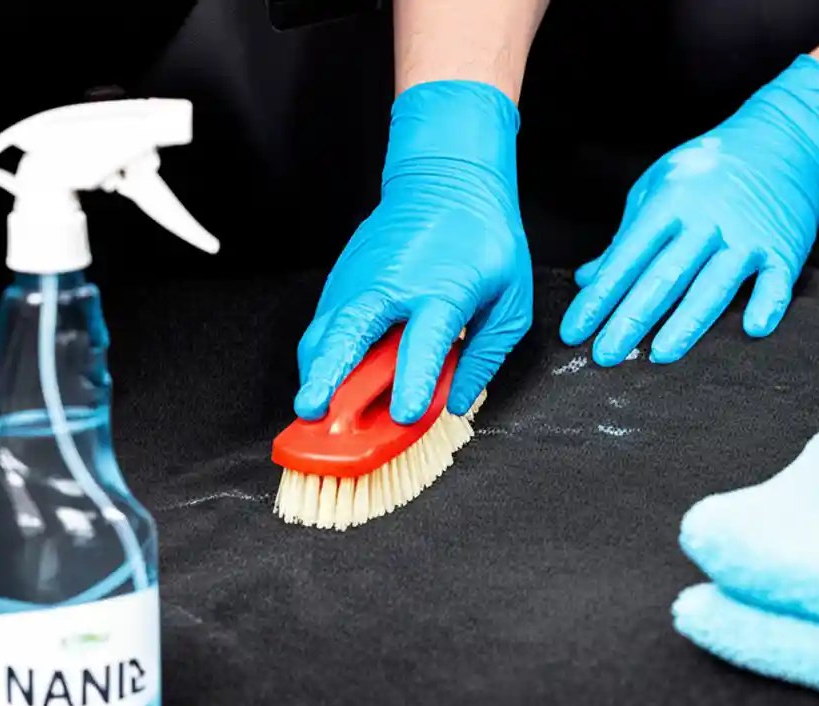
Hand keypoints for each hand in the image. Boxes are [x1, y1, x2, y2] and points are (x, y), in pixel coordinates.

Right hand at [295, 81, 531, 423]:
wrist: (446, 178)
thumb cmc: (484, 239)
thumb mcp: (509, 301)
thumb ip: (484, 357)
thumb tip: (456, 403)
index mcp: (443, 291)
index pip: (424, 342)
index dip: (413, 381)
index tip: (403, 415)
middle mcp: (393, 285)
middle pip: (350, 333)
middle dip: (327, 375)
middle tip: (311, 410)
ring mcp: (361, 279)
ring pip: (325, 331)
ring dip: (314, 370)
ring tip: (309, 407)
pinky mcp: (343, 277)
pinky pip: (324, 323)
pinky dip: (320, 354)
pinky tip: (323, 380)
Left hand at [561, 56, 818, 365]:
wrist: (782, 140)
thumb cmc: (707, 170)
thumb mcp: (657, 187)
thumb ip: (625, 238)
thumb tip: (588, 280)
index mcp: (669, 205)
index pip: (626, 259)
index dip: (599, 297)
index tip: (574, 333)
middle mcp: (706, 222)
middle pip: (664, 277)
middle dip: (631, 318)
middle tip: (604, 356)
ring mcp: (746, 236)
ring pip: (713, 284)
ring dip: (687, 322)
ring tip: (660, 356)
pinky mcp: (783, 249)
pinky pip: (776, 280)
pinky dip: (768, 303)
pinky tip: (753, 329)